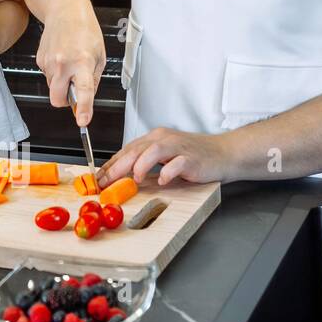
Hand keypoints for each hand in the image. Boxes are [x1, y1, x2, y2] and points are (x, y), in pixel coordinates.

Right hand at [36, 12, 104, 126]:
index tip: (83, 121)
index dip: (83, 109)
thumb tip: (86, 98)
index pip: (83, 91)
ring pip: (52, 88)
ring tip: (70, 65)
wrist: (65, 11)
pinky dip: (55, 73)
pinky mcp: (40, 60)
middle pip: (57, 98)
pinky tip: (62, 58)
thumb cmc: (85, 30)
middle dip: (65, 102)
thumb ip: (93, 80)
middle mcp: (63, 63)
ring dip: (61, 84)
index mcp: (82, 62)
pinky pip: (47, 77)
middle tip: (73, 93)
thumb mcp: (99, 56)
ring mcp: (49, 62)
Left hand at [98, 128, 232, 186]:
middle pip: (135, 150)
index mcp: (154, 139)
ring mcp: (178, 148)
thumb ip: (144, 164)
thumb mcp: (164, 158)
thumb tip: (120, 177)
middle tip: (105, 182)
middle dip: (117, 167)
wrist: (224, 153)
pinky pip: (177, 163)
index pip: (127, 150)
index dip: (110, 165)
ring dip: (140, 166)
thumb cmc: (194, 157)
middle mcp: (164, 140)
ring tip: (134, 179)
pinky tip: (164, 180)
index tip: (97, 179)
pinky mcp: (192, 158)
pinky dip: (169, 172)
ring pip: (153, 152)